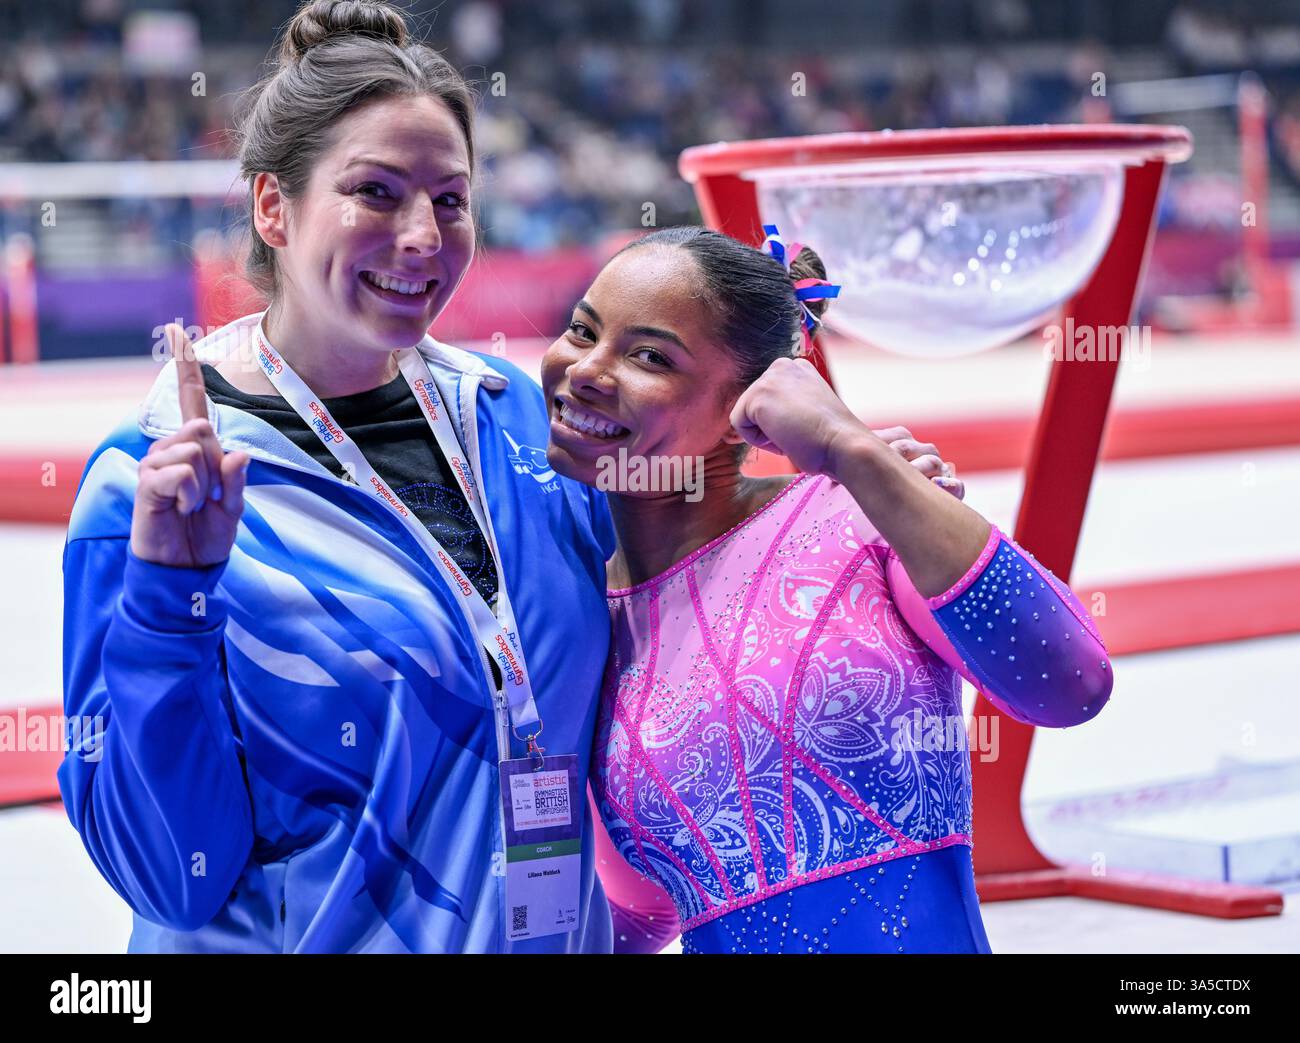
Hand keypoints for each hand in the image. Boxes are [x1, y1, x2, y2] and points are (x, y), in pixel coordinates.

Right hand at [129, 324, 250, 566]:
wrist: (185, 568)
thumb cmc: (207, 535)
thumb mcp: (234, 507)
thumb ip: (237, 479)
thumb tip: (238, 453)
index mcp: (196, 449)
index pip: (191, 401)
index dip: (185, 366)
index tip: (177, 330)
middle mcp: (172, 450)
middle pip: (203, 429)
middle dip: (217, 465)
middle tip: (209, 495)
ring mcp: (156, 465)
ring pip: (193, 452)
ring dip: (204, 484)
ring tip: (193, 506)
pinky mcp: (146, 484)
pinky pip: (179, 473)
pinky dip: (189, 493)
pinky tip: (181, 508)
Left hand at [729, 358, 963, 497]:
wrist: (844, 445)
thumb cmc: (832, 439)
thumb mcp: (808, 410)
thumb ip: (787, 405)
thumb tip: (767, 417)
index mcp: (797, 368)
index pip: (768, 398)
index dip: (779, 422)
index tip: (804, 428)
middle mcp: (782, 365)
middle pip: (753, 405)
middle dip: (770, 427)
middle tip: (800, 433)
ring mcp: (769, 378)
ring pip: (745, 415)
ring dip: (765, 434)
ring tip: (794, 435)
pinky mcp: (758, 396)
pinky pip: (738, 425)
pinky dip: (757, 441)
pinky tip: (784, 437)